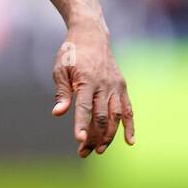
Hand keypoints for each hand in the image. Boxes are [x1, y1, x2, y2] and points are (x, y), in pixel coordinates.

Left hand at [51, 25, 134, 157]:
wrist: (92, 35)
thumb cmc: (71, 53)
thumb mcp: (60, 68)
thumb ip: (61, 92)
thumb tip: (58, 113)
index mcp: (87, 79)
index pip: (84, 107)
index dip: (82, 125)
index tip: (79, 140)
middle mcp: (104, 84)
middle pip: (101, 116)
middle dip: (93, 136)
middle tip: (83, 152)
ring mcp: (115, 86)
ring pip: (116, 116)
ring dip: (109, 136)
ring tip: (98, 150)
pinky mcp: (122, 87)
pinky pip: (128, 109)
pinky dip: (130, 126)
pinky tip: (129, 142)